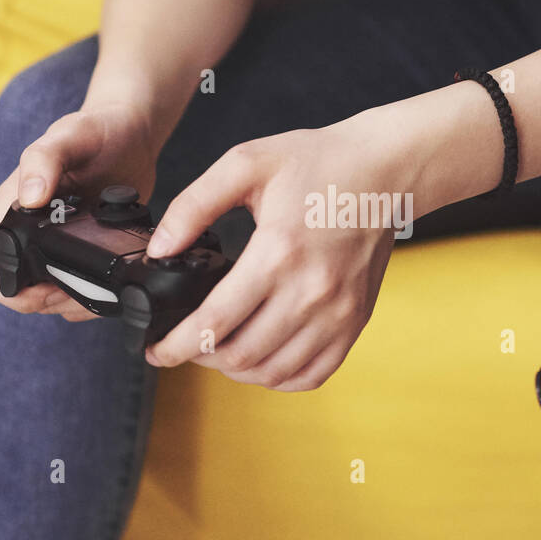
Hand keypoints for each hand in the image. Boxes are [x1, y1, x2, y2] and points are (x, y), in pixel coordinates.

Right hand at [0, 93, 158, 319]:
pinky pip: (74, 290)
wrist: (130, 133)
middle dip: (45, 302)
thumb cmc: (95, 129)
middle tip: (79, 291)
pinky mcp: (80, 251)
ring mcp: (53, 244)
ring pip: (46, 298)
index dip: (10, 290)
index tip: (47, 287)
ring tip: (99, 289)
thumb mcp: (71, 135)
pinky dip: (90, 297)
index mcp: (11, 208)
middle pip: (16, 293)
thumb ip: (44, 160)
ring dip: (70, 304)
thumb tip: (29, 198)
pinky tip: (110, 285)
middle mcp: (27, 230)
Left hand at [143, 115, 405, 390]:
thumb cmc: (317, 162)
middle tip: (184, 344)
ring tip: (218, 350)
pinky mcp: (355, 321)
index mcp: (278, 252)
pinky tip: (260, 358)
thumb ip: (193, 205)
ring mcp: (338, 313)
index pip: (214, 323)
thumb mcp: (246, 164)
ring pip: (274, 373)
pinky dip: (278, 377)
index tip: (155, 350)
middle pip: (241, 356)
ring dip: (236, 371)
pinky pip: (311, 374)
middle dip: (200, 358)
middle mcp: (312, 291)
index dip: (176, 345)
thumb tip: (160, 250)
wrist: (385, 170)